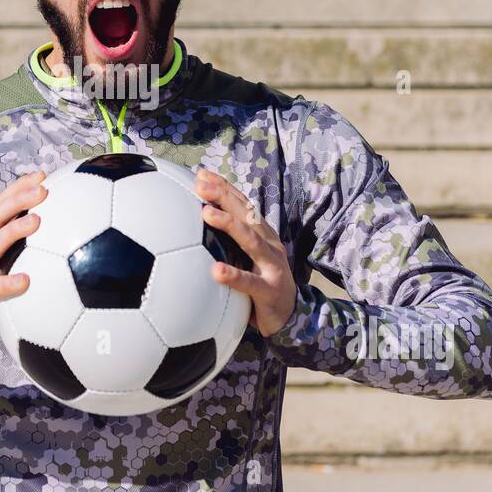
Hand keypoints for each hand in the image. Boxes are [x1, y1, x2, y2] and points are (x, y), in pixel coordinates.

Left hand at [194, 168, 296, 336]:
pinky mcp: (270, 290)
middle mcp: (269, 245)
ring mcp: (272, 266)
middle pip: (246, 215)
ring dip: (229, 225)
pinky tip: (216, 271)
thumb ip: (231, 242)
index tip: (202, 174)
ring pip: (251, 241)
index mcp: (263, 235)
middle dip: (224, 196)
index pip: (243, 205)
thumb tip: (200, 223)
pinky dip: (234, 276)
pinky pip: (250, 283)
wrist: (291, 316)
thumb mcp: (248, 258)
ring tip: (207, 214)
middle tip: (201, 184)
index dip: (224, 188)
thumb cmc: (262, 283)